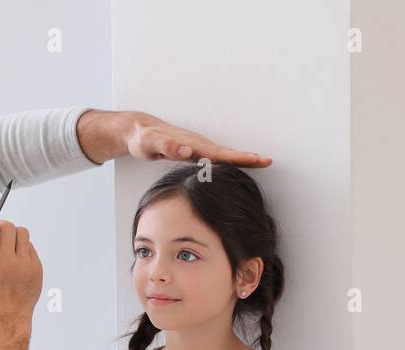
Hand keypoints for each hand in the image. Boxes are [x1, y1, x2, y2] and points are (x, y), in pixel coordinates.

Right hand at [0, 214, 40, 336]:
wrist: (7, 315)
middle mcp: (6, 263)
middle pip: (7, 226)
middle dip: (1, 228)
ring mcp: (24, 266)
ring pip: (21, 231)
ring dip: (13, 235)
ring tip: (8, 248)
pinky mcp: (37, 268)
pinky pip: (30, 245)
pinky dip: (22, 248)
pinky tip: (17, 260)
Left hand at [125, 112, 271, 166]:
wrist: (136, 131)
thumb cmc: (141, 139)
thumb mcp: (149, 144)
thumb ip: (167, 146)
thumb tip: (188, 151)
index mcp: (191, 144)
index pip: (219, 153)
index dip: (238, 157)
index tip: (256, 159)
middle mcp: (197, 143)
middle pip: (226, 152)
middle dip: (248, 157)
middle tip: (268, 161)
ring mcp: (196, 146)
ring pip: (223, 154)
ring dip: (241, 158)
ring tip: (259, 162)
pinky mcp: (193, 151)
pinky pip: (215, 156)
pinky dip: (228, 159)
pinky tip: (235, 164)